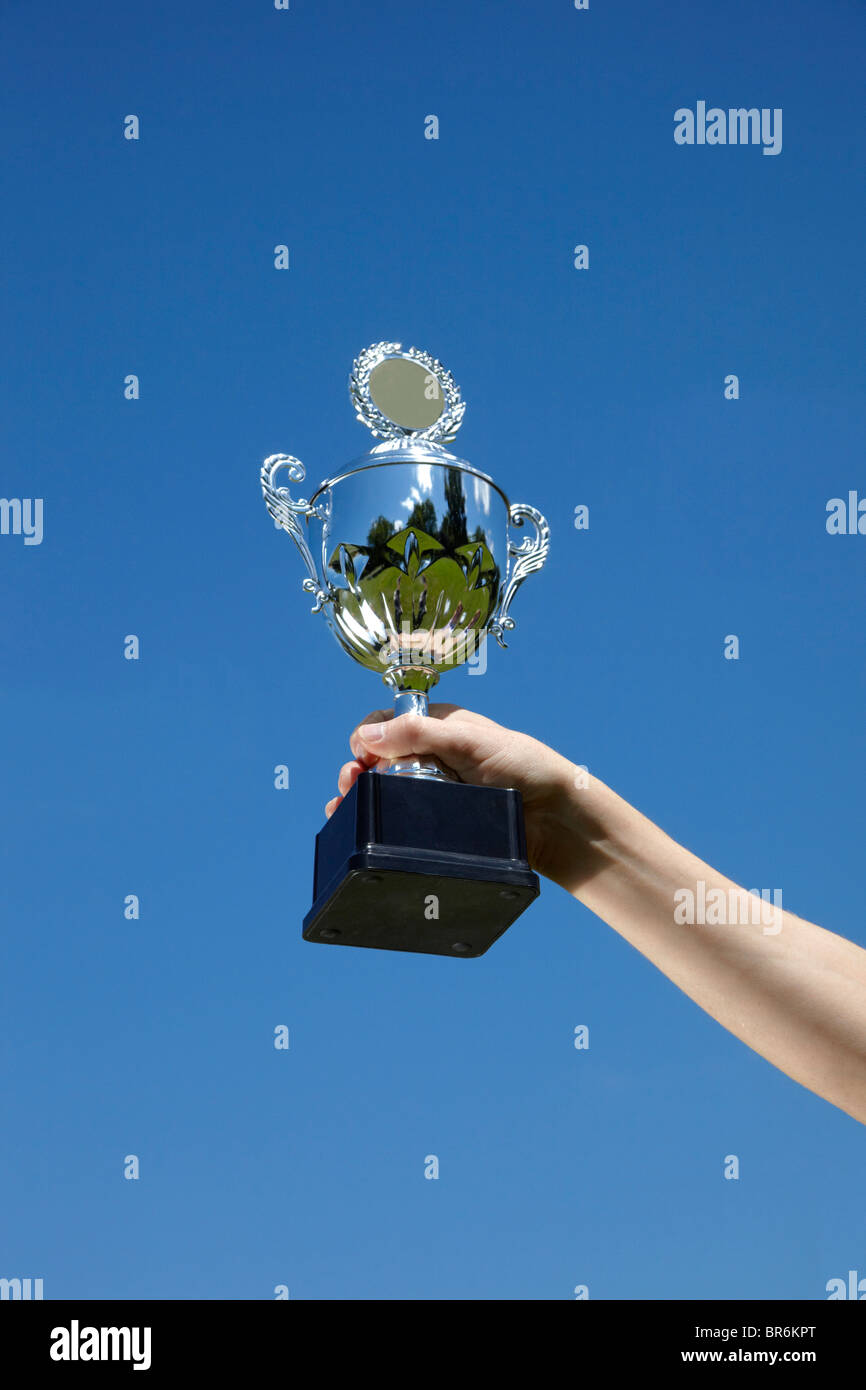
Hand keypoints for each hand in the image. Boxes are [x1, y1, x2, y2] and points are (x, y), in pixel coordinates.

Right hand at [326, 703, 578, 886]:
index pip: (388, 723)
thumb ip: (418, 733)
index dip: (368, 737)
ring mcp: (434, 788)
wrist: (555, 820)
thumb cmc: (524, 768)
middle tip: (349, 784)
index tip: (359, 756)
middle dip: (357, 769)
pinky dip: (374, 819)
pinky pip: (399, 817)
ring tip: (343, 807)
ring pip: (384, 789)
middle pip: (379, 758)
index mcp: (440, 725)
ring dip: (358, 796)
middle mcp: (433, 754)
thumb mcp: (469, 740)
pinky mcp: (438, 820)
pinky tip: (354, 825)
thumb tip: (366, 735)